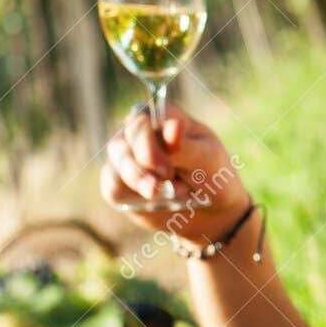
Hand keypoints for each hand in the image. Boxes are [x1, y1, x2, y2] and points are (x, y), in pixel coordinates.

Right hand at [101, 103, 251, 243]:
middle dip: (148, 159)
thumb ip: (185, 146)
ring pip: (119, 162)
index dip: (152, 135)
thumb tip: (172, 127)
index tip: (173, 152)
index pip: (144, 115)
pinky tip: (158, 198)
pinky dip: (136, 195)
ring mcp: (126, 158)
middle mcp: (140, 133)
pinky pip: (114, 187)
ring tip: (164, 191)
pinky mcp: (119, 184)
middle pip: (128, 138)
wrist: (211, 211)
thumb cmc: (211, 175)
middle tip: (169, 174)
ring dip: (140, 179)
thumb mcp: (207, 158)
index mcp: (164, 118)